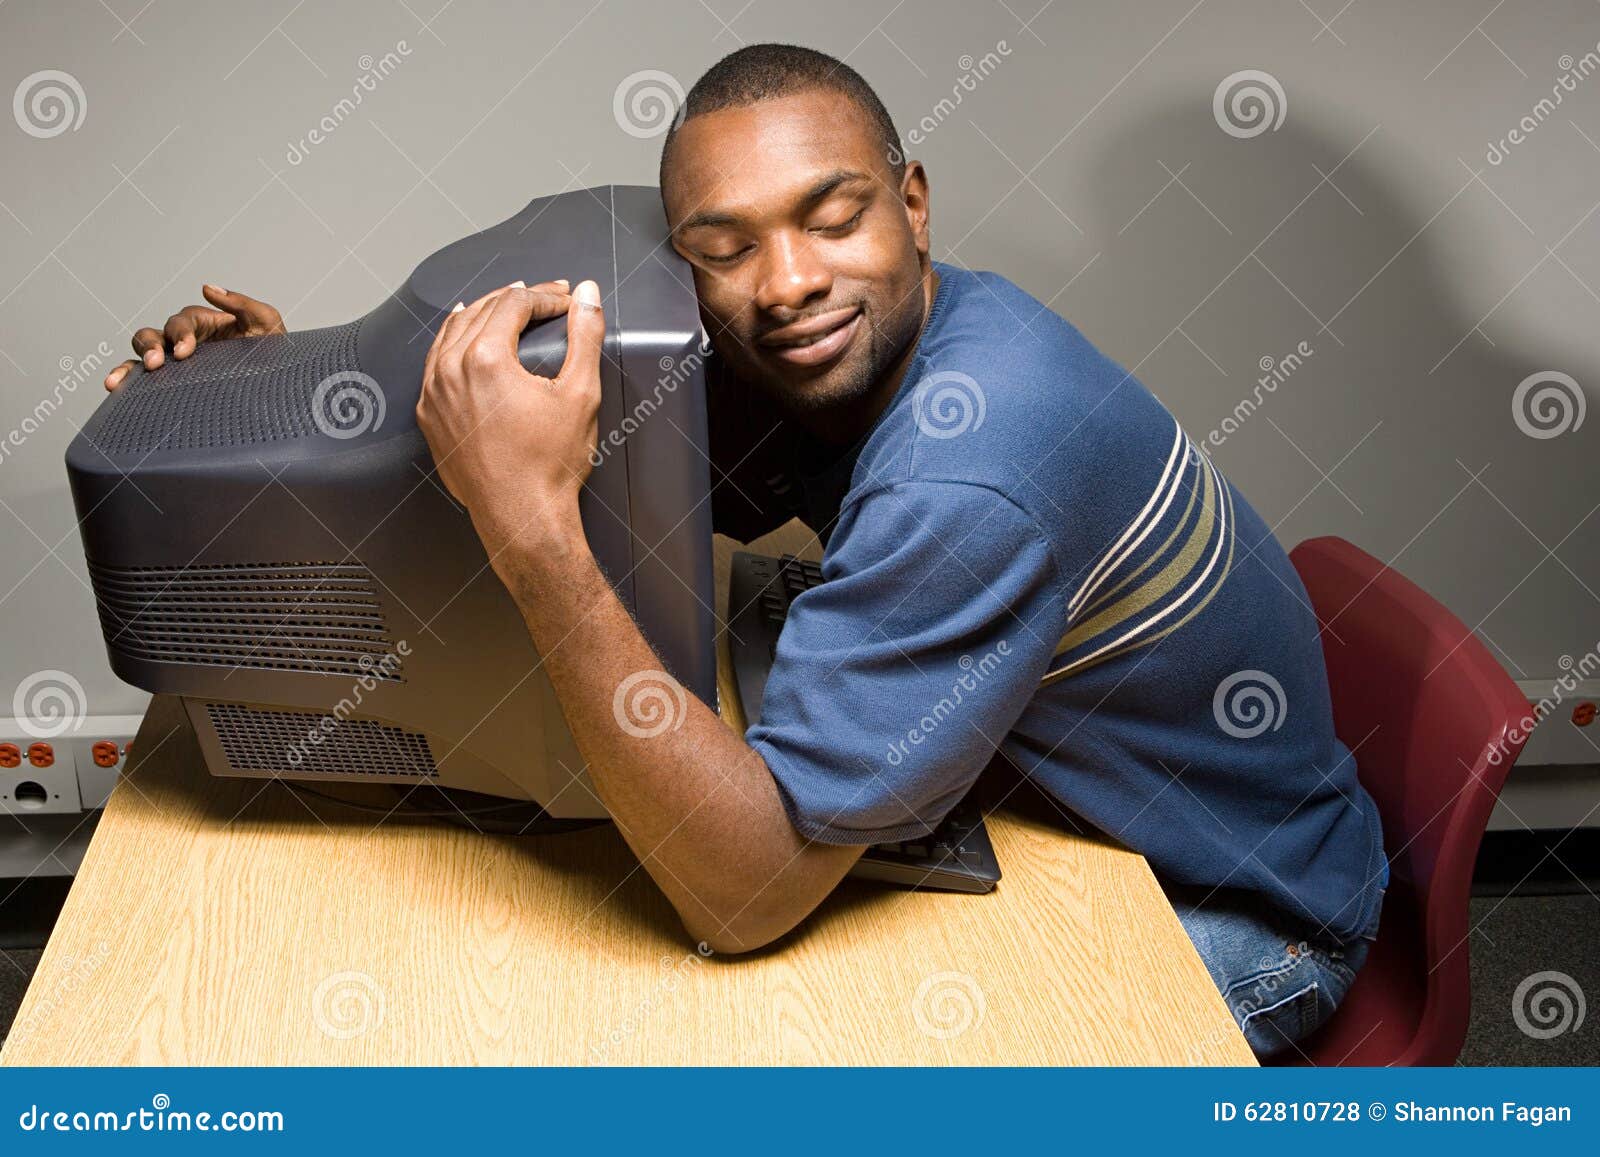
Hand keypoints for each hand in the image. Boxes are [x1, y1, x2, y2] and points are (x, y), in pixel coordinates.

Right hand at [103, 285, 285, 389]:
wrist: (282, 388)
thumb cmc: (276, 353)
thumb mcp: (267, 323)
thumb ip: (242, 303)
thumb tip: (207, 288)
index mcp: (205, 324)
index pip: (182, 321)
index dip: (180, 332)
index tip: (185, 351)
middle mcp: (187, 341)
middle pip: (155, 334)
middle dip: (151, 347)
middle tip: (158, 364)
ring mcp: (180, 364)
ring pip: (144, 355)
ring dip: (133, 363)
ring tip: (122, 381)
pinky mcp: (176, 385)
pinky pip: (144, 381)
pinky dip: (127, 380)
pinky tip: (115, 388)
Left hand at [416, 278, 605, 563]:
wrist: (521, 518)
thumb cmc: (549, 468)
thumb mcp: (580, 394)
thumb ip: (585, 337)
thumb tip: (587, 297)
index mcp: (485, 360)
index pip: (515, 304)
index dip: (546, 296)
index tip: (566, 301)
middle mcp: (450, 371)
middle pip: (482, 311)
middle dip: (518, 299)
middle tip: (547, 299)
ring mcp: (434, 394)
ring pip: (452, 332)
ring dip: (483, 313)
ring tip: (507, 306)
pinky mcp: (429, 416)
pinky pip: (435, 363)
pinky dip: (453, 342)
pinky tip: (465, 338)